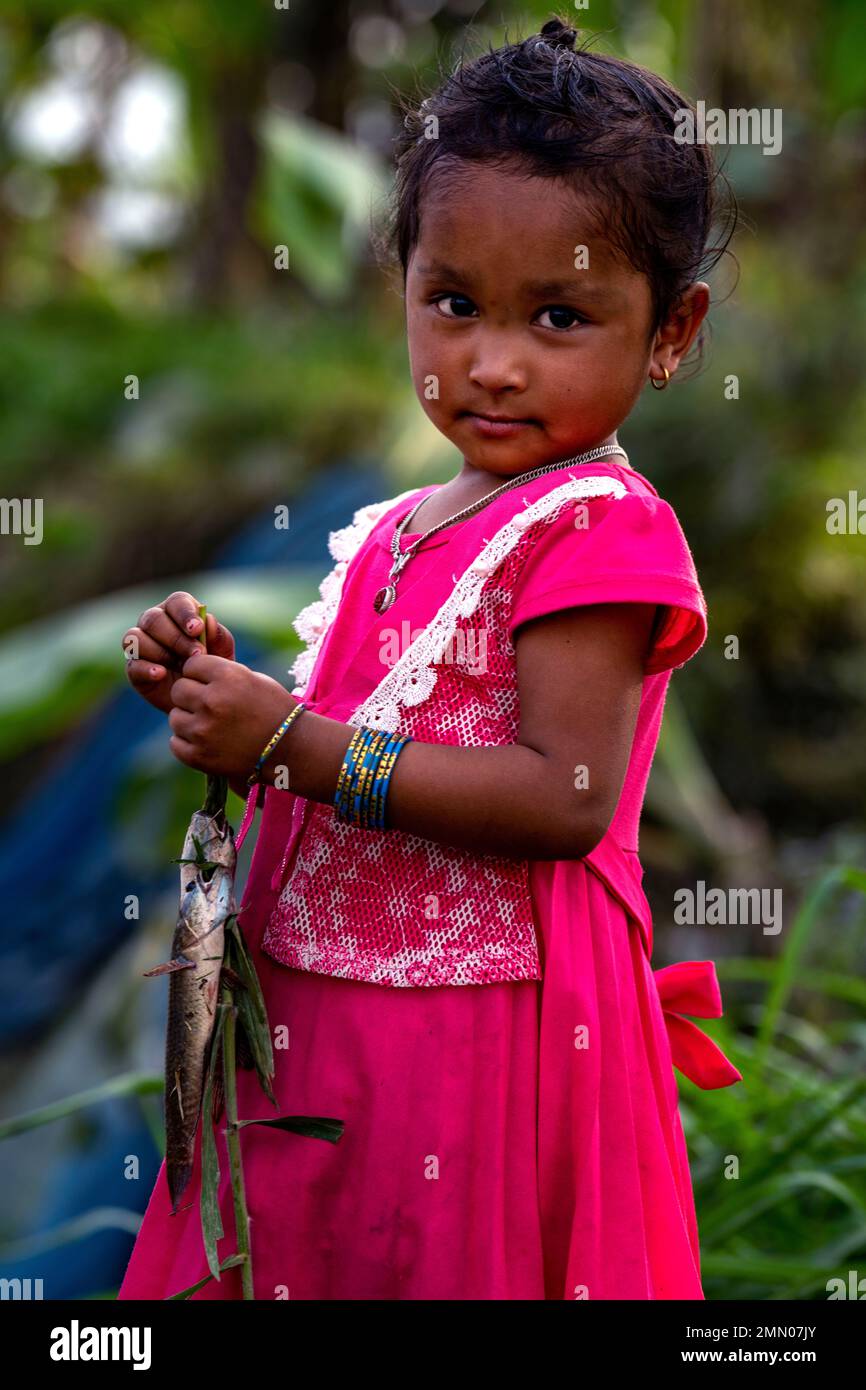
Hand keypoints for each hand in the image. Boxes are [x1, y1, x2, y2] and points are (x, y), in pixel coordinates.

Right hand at [122, 590, 235, 714]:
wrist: (204, 699)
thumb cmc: (213, 668)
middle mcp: (155, 624)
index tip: (197, 629)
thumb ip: (219, 636)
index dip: (185, 613)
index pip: (176, 602)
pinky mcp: (135, 668)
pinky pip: (132, 664)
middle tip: (198, 654)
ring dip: (160, 651)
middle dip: (176, 637)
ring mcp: (141, 645)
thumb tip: (208, 621)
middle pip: (153, 618)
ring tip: (183, 667)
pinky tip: (161, 674)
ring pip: (136, 637)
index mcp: (178, 613)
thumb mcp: (222, 654)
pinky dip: (146, 668)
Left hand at [168, 652, 295, 780]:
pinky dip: (188, 743)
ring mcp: (203, 731)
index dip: (200, 673)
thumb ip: (220, 672)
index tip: (211, 683)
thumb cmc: (273, 711)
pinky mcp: (199, 756)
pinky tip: (208, 742)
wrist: (290, 751)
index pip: (192, 664)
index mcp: (228, 677)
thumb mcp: (252, 679)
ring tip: (211, 726)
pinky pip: (176, 742)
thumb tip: (189, 666)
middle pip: (179, 689)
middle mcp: (213, 701)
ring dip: (189, 720)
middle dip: (191, 696)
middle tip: (210, 706)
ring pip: (175, 717)